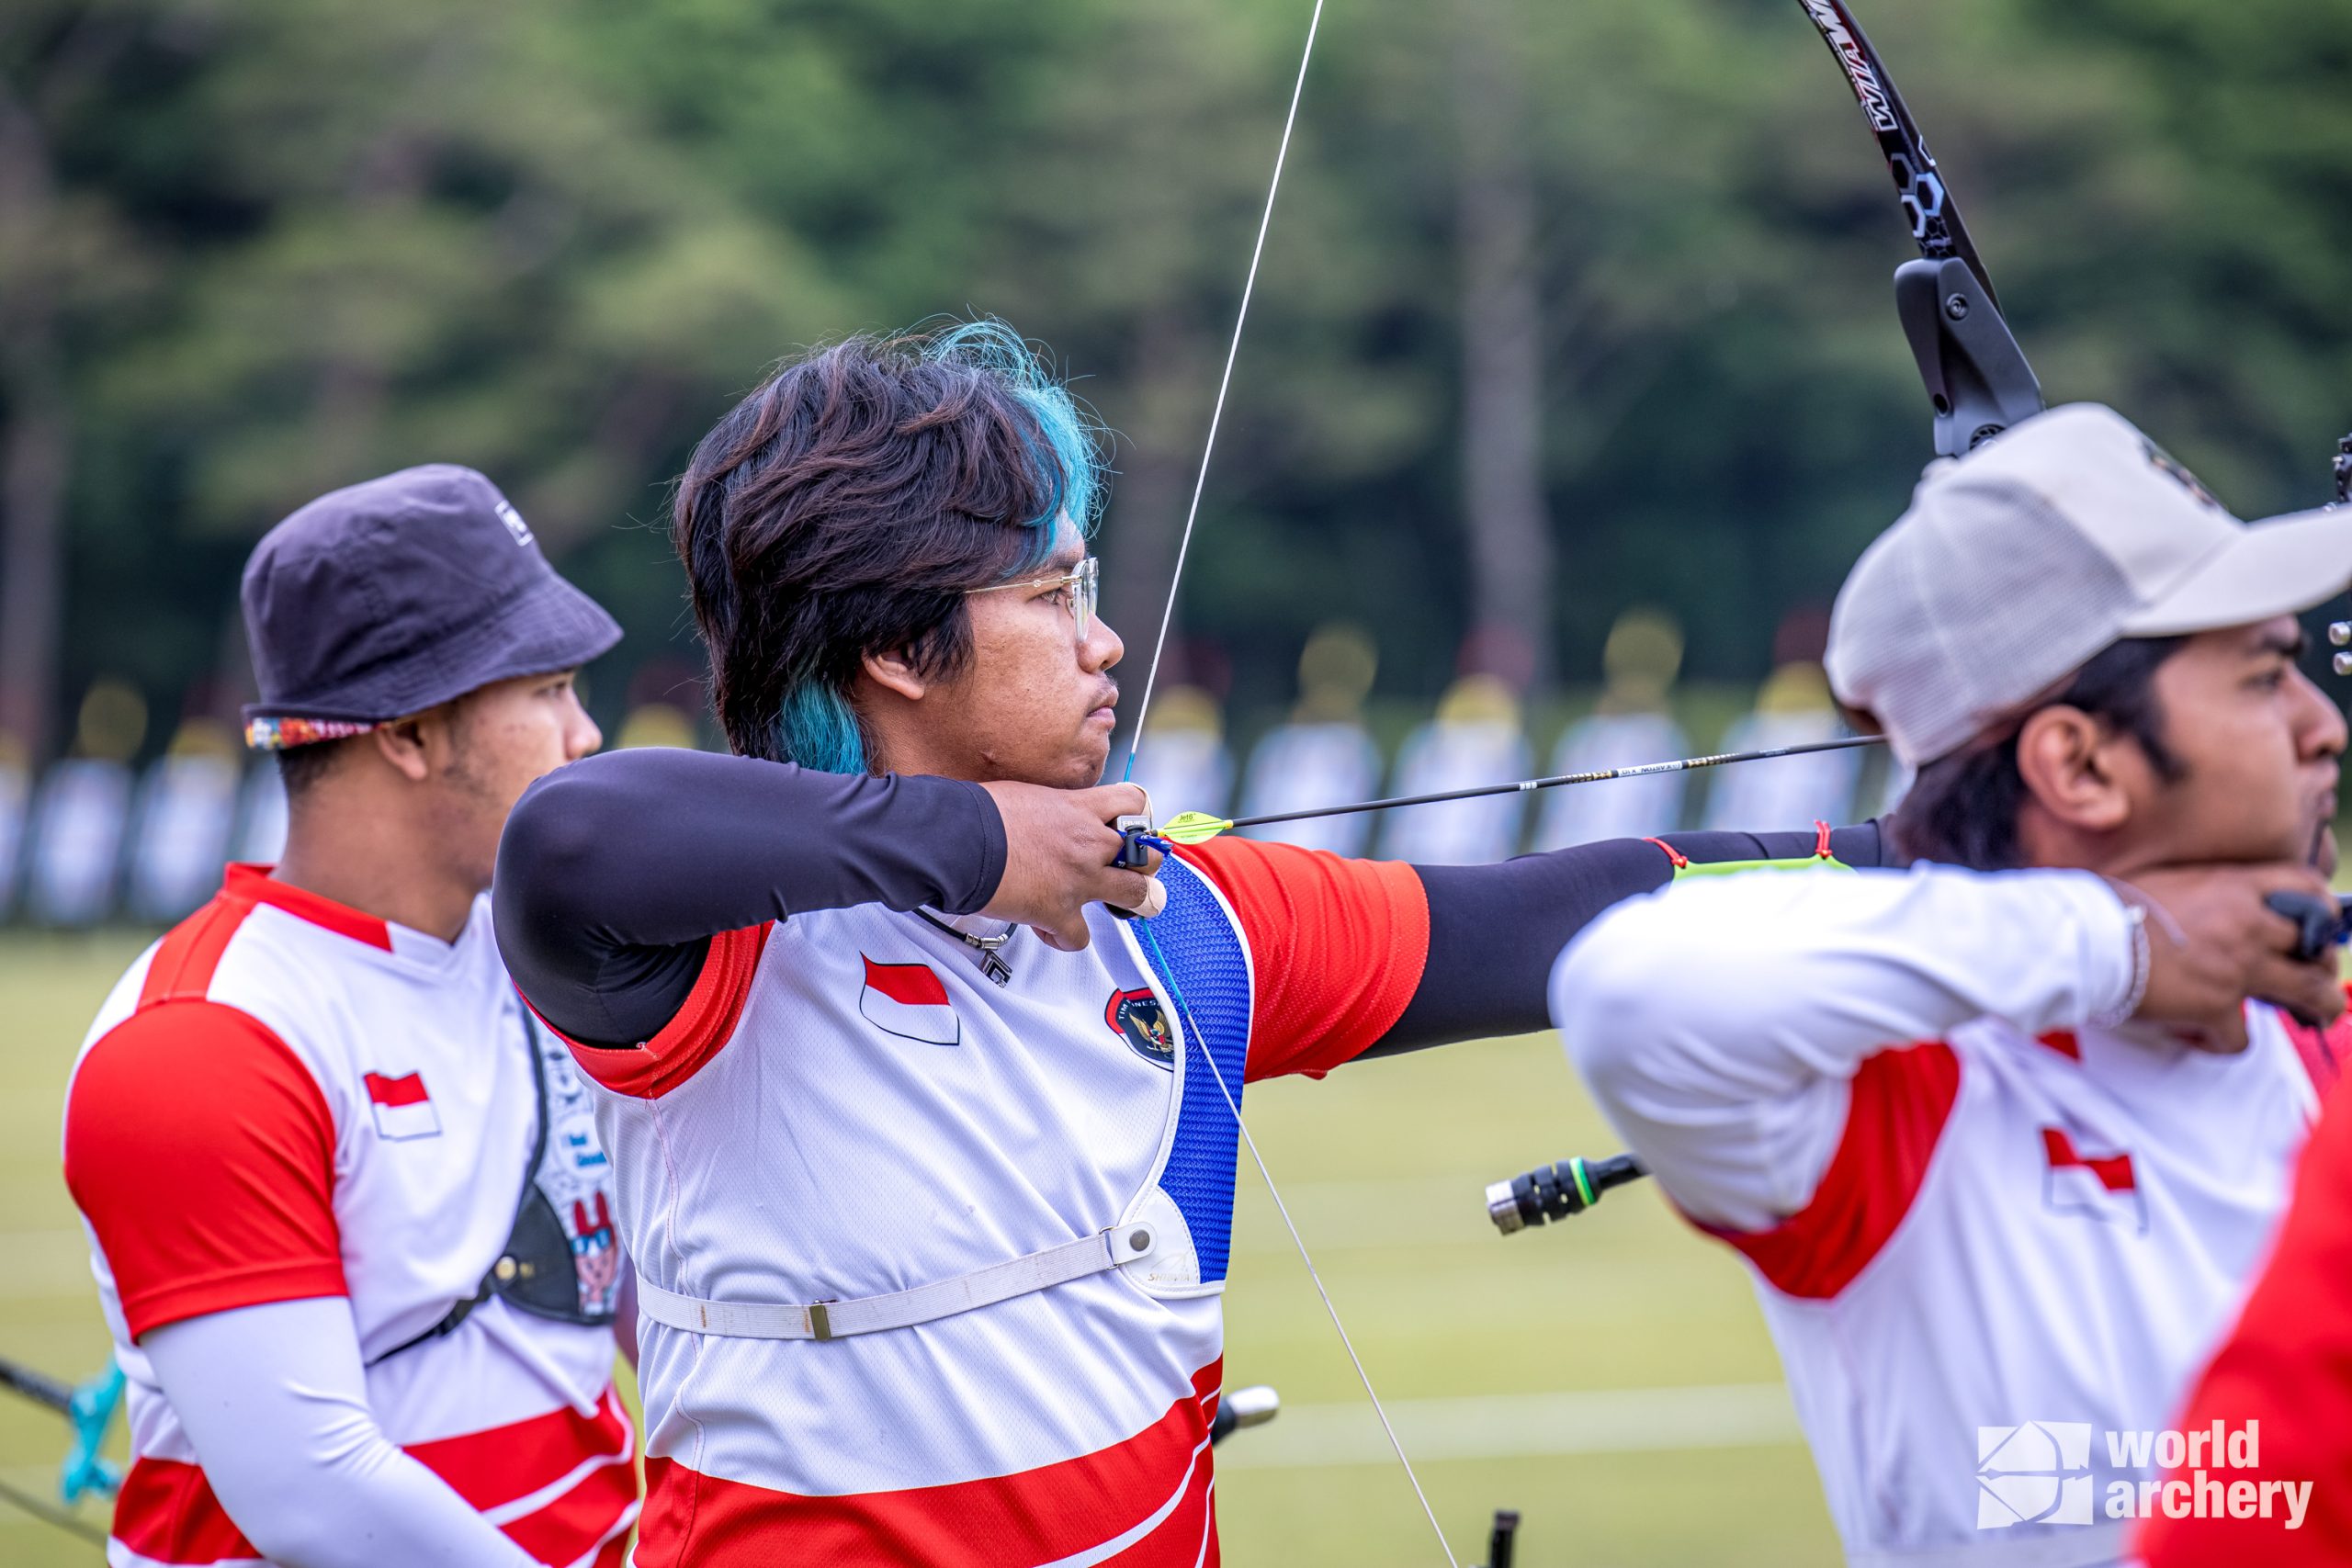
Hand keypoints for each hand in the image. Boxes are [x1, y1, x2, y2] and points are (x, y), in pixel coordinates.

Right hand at [977, 781, 1163, 951]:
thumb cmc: (980, 814)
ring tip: (1124, 906)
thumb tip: (1044, 816)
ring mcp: (1080, 881)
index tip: (1131, 827)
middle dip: (1146, 865)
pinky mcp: (1059, 914)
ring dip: (1131, 903)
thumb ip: (1050, 808)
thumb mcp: (1026, 794)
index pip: (1132, 803)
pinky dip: (1066, 938)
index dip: (1136, 817)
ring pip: (1133, 896)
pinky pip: (1079, 938)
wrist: (958, 841)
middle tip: (1136, 871)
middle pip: (1145, 855)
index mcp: (1080, 809)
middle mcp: (1089, 844)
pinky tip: (1049, 929)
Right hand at [2119, 863, 2345, 1050]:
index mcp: (2233, 887)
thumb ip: (2201, 893)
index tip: (2320, 924)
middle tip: (2312, 976)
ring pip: (2309, 992)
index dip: (2322, 907)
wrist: (2087, 939)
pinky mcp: (2218, 1007)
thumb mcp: (2167, 881)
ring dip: (2319, 1008)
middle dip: (2322, 964)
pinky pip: (2241, 1037)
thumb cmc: (2110, 907)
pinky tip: (2201, 1035)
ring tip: (2316, 1016)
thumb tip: (2202, 908)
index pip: (2304, 886)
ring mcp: (2238, 967)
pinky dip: (2224, 1041)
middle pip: (2316, 946)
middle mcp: (2247, 924)